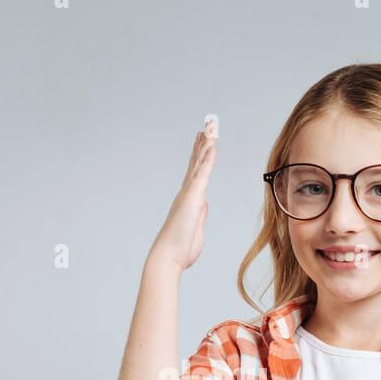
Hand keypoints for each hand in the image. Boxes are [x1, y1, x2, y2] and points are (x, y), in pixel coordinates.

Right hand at [148, 123, 216, 271]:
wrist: (168, 256)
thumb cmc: (181, 247)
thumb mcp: (195, 227)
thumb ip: (199, 214)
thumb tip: (202, 206)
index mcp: (190, 198)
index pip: (197, 170)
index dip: (201, 153)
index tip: (204, 138)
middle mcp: (188, 192)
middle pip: (198, 161)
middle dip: (204, 141)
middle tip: (208, 123)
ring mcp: (189, 193)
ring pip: (200, 163)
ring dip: (206, 143)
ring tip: (211, 125)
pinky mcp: (192, 198)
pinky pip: (202, 175)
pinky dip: (207, 160)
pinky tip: (212, 146)